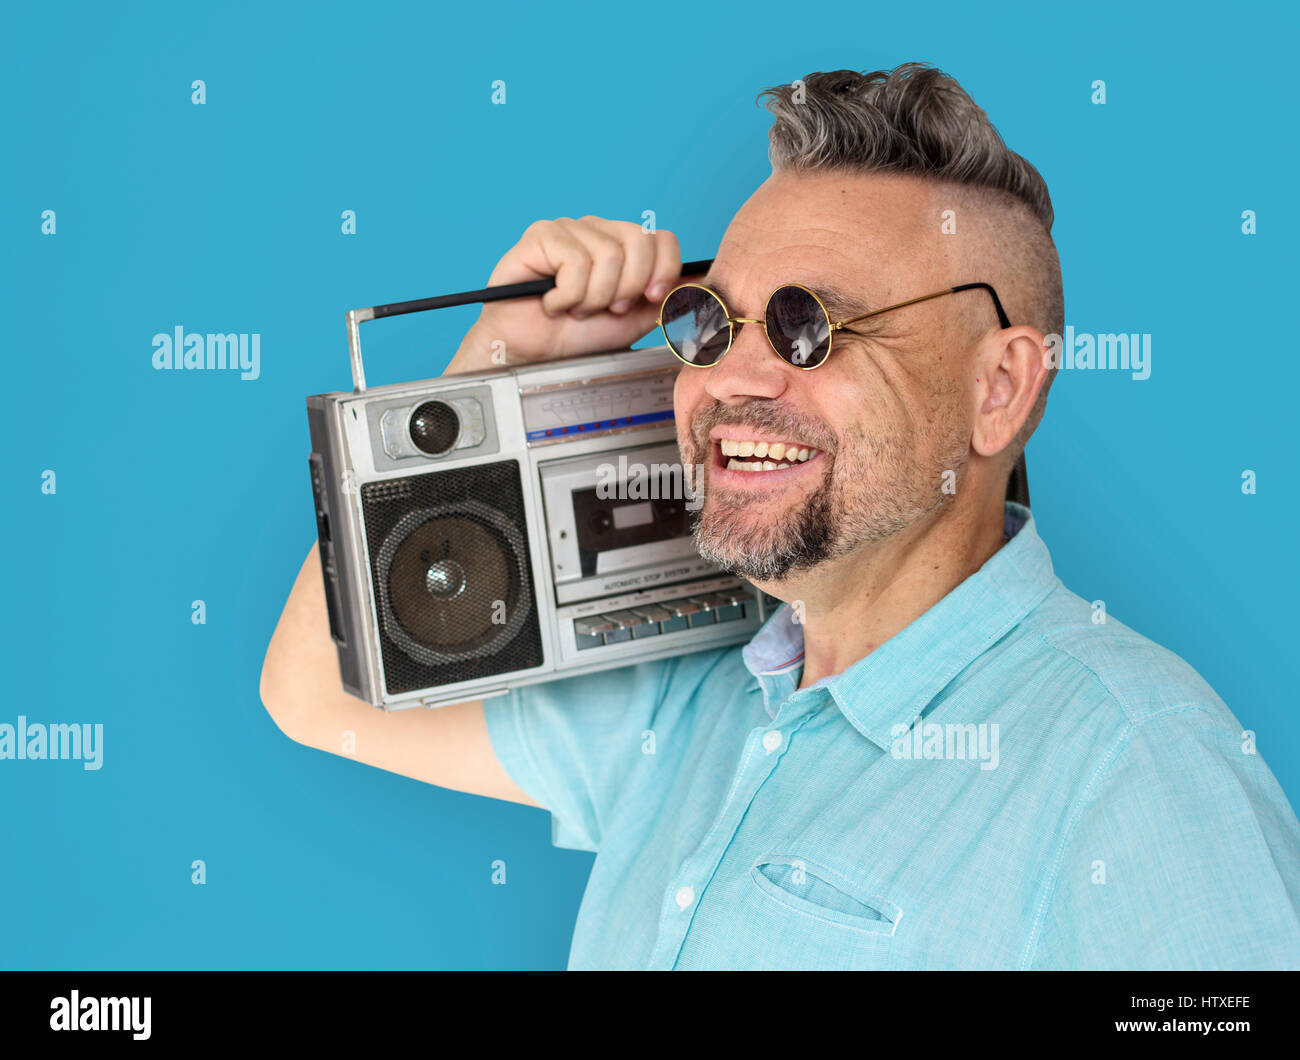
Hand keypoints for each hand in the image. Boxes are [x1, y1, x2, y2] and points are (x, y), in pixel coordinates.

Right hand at [448, 216, 692, 371]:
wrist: (533, 356)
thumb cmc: (577, 337)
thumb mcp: (635, 321)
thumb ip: (666, 300)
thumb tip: (701, 285)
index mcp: (622, 245)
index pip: (662, 238)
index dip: (664, 270)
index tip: (650, 300)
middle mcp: (597, 230)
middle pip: (640, 242)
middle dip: (629, 288)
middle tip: (607, 309)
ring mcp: (569, 229)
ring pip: (608, 256)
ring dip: (593, 298)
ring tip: (575, 310)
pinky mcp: (540, 236)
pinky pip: (575, 261)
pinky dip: (567, 295)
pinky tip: (552, 303)